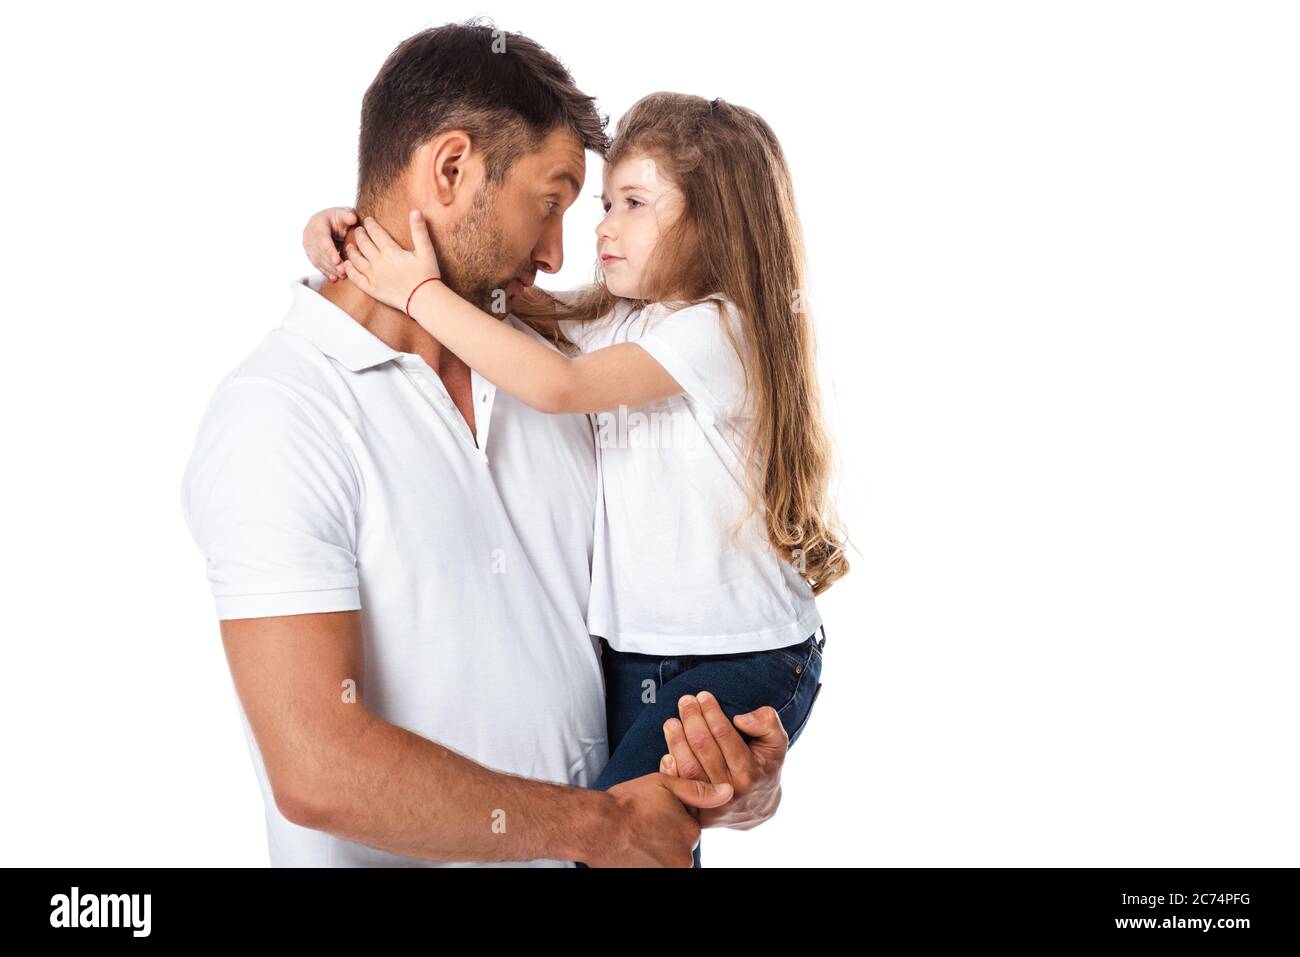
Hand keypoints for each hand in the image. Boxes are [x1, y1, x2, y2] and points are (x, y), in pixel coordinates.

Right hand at [302, 206, 357, 281]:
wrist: (332, 221)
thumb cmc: (341, 217)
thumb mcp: (345, 213)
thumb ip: (348, 216)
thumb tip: (352, 218)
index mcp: (316, 223)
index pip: (322, 239)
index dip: (329, 251)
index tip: (337, 261)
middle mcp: (309, 234)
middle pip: (319, 252)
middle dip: (331, 263)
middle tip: (343, 272)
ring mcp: (308, 244)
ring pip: (317, 260)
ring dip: (329, 269)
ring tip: (341, 276)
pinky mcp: (310, 253)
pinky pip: (316, 264)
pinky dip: (326, 271)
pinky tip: (334, 278)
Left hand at [341, 211, 441, 312]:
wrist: (424, 300)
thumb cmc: (427, 275)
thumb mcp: (426, 250)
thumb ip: (419, 230)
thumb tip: (415, 211)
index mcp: (391, 251)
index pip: (376, 233)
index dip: (370, 225)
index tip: (367, 220)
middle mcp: (379, 262)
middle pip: (364, 244)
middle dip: (360, 234)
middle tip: (358, 230)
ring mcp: (373, 276)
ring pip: (356, 260)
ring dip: (352, 250)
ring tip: (350, 245)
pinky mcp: (372, 289)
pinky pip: (356, 278)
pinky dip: (350, 270)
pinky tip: (347, 265)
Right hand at [587, 772, 732, 867]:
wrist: (597, 826)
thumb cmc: (627, 803)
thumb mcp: (664, 785)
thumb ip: (698, 790)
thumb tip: (728, 792)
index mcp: (690, 832)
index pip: (686, 828)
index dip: (668, 817)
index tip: (649, 814)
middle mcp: (685, 857)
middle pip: (677, 847)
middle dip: (662, 837)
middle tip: (641, 827)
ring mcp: (669, 871)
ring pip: (666, 859)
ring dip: (654, 852)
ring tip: (635, 839)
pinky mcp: (651, 878)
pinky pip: (654, 867)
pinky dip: (645, 861)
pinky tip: (633, 852)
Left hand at [658, 692, 788, 829]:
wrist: (759, 808)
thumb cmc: (765, 767)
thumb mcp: (777, 743)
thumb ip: (767, 723)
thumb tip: (741, 719)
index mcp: (749, 771)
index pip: (724, 735)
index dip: (711, 712)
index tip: (703, 695)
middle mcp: (729, 790)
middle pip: (703, 748)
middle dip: (692, 719)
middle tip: (686, 701)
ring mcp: (712, 803)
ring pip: (688, 768)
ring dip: (676, 741)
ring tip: (672, 721)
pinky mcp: (698, 813)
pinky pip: (680, 790)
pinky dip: (670, 771)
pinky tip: (666, 753)